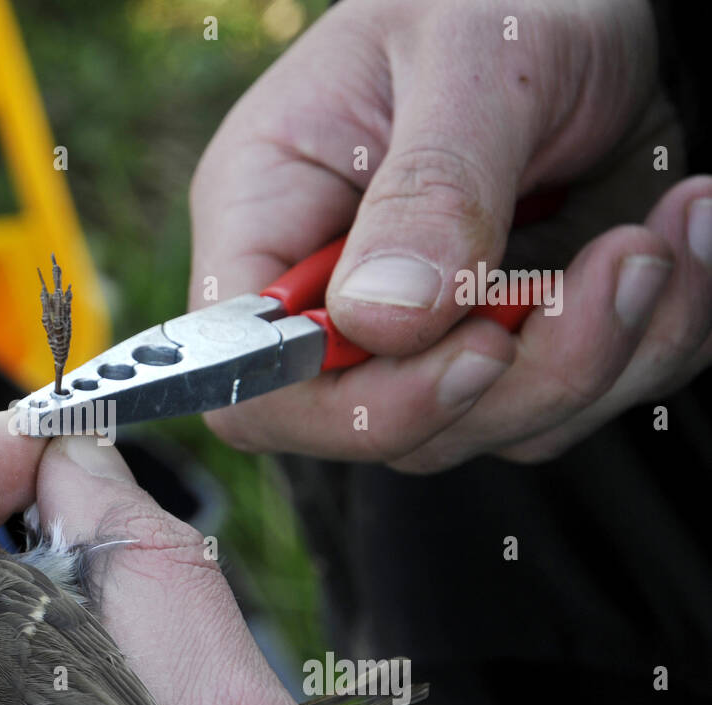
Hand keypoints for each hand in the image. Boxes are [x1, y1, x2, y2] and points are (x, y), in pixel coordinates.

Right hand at [190, 0, 711, 469]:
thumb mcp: (468, 58)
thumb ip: (427, 191)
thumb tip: (381, 323)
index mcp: (268, 216)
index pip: (257, 371)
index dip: (350, 403)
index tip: (476, 351)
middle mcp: (335, 290)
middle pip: (386, 424)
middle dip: (520, 378)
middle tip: (619, 264)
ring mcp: (428, 322)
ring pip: (493, 423)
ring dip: (604, 356)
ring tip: (662, 238)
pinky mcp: (518, 329)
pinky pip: (578, 394)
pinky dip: (652, 339)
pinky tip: (682, 235)